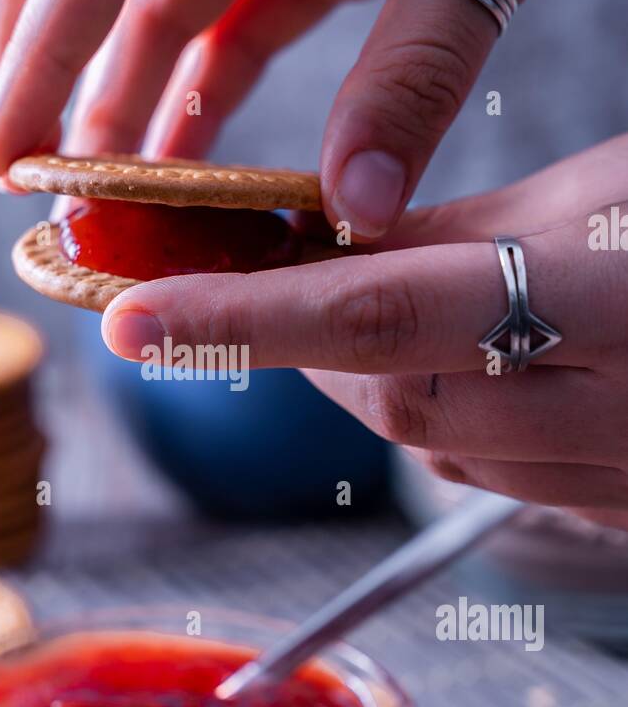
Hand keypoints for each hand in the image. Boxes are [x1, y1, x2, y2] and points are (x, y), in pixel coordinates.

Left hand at [99, 135, 627, 525]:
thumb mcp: (606, 191)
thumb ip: (464, 228)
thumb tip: (329, 241)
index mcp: (610, 303)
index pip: (377, 316)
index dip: (242, 318)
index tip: (127, 315)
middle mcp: (611, 415)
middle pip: (390, 401)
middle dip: (304, 346)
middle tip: (258, 289)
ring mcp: (619, 481)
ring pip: (429, 449)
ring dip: (368, 383)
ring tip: (363, 312)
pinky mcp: (620, 515)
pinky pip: (492, 479)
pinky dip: (446, 419)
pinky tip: (469, 364)